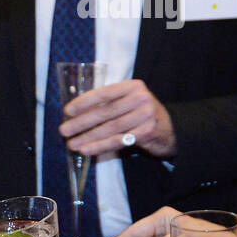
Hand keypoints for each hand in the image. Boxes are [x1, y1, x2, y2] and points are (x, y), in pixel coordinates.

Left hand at [60, 79, 176, 157]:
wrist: (172, 130)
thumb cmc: (143, 115)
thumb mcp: (130, 102)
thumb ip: (110, 103)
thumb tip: (77, 112)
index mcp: (132, 86)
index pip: (103, 93)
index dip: (83, 102)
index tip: (67, 111)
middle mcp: (140, 98)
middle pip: (105, 112)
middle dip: (81, 122)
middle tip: (64, 130)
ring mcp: (145, 115)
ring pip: (110, 128)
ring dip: (88, 137)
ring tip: (72, 144)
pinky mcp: (147, 132)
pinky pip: (118, 141)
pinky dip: (100, 146)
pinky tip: (87, 150)